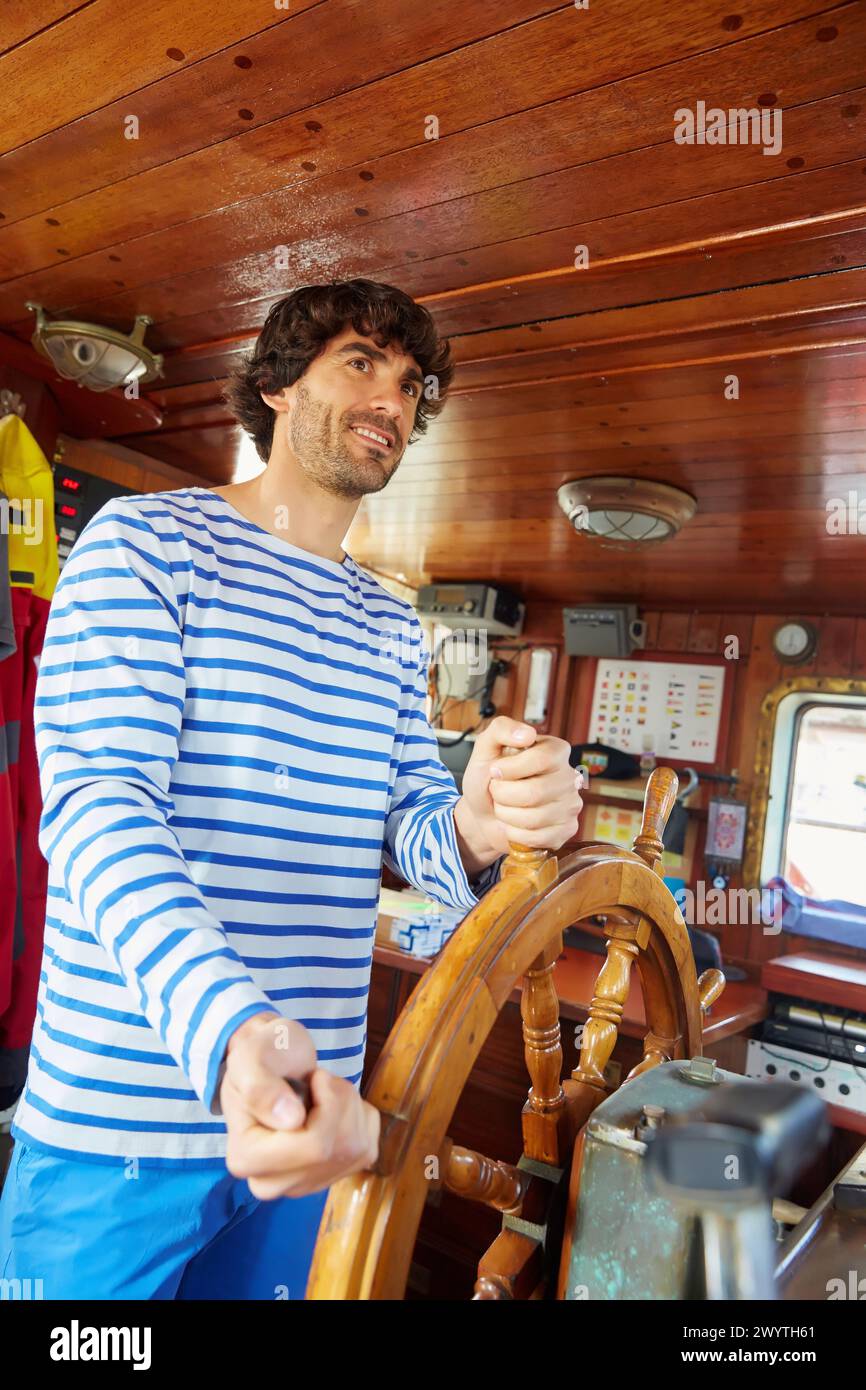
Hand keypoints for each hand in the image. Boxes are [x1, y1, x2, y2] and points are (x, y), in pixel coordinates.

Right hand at [221, 1012, 380, 1198]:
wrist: (273, 1062)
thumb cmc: (261, 1058)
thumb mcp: (250, 1060)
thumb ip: (261, 1088)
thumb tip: (292, 1120)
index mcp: (246, 1159)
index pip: (311, 1146)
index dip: (326, 1103)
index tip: (313, 1078)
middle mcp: (272, 1184)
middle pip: (336, 1150)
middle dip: (340, 1101)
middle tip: (319, 1079)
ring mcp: (304, 1184)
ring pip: (356, 1148)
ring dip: (350, 1105)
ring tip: (324, 1090)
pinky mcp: (332, 1177)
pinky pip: (367, 1148)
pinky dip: (360, 1117)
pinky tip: (335, 1107)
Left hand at [454, 716, 582, 867]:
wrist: (483, 813)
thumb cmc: (487, 779)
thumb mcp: (485, 748)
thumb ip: (501, 729)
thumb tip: (528, 733)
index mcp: (555, 750)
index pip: (542, 759)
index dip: (510, 769)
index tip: (494, 771)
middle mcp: (569, 777)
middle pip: (536, 792)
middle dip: (503, 795)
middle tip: (497, 792)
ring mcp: (571, 805)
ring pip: (535, 818)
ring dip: (506, 815)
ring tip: (504, 807)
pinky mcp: (567, 830)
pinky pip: (538, 838)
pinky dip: (515, 833)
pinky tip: (514, 824)